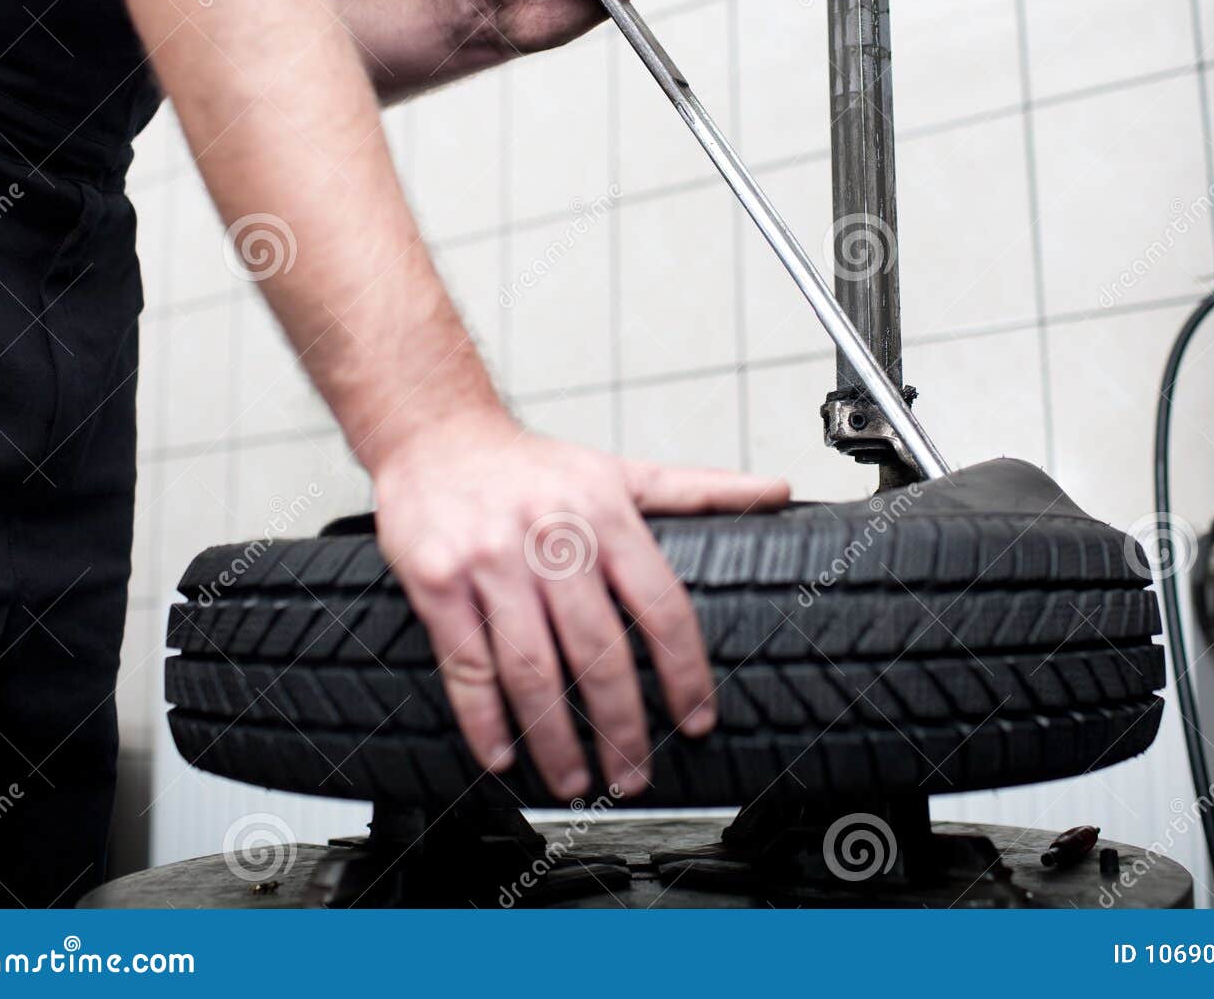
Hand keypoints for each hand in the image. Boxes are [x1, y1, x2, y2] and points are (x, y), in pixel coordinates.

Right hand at [372, 411, 790, 798]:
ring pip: (533, 669)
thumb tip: (778, 492)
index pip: (662, 606)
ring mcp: (493, 561)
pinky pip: (466, 664)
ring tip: (574, 781)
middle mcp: (553, 538)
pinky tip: (503, 755)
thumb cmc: (531, 464)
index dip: (685, 672)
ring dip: (556, 737)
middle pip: (599, 651)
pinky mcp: (438, 581)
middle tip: (634, 774)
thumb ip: (698, 489)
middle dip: (622, 725)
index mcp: (607, 514)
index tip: (697, 721)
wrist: (436, 433)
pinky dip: (484, 720)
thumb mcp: (619, 470)